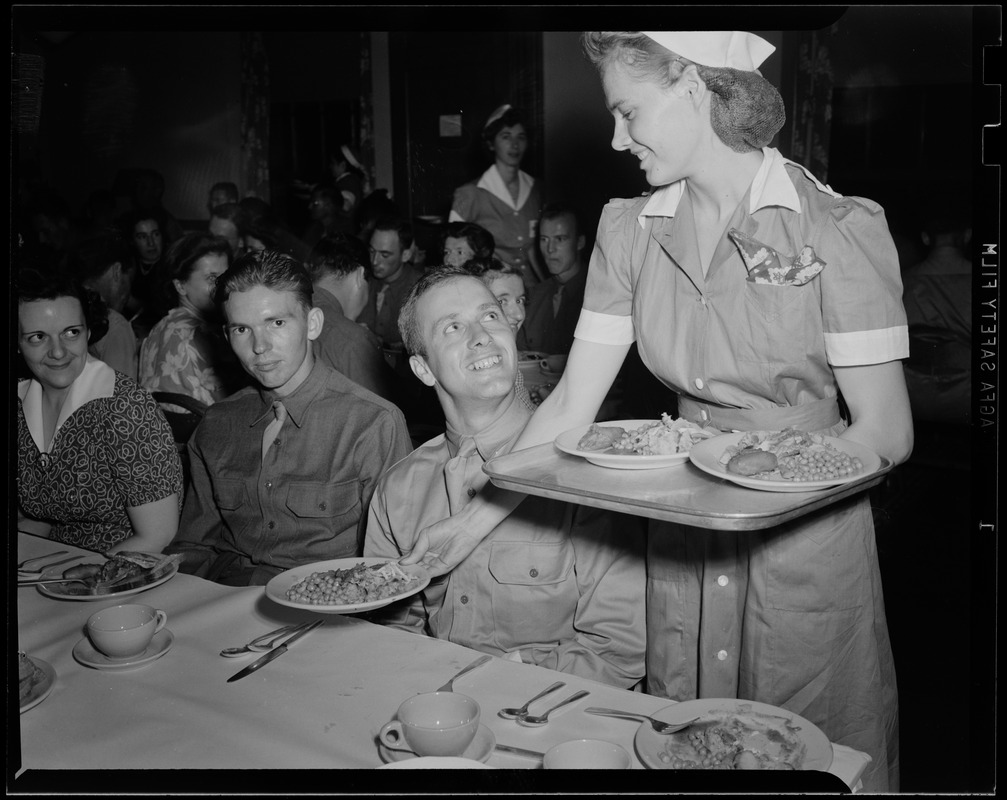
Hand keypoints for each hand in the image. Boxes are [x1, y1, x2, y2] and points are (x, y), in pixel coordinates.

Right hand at [399, 482, 525, 576]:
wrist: (463, 529)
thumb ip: (416, 551)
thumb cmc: (445, 528)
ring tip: (401, 579)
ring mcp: (435, 565)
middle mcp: (428, 559)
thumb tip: (403, 563)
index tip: (390, 569)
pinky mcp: (443, 568)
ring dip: (412, 577)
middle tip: (394, 577)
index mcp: (422, 551)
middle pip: (414, 569)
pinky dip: (422, 577)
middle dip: (405, 573)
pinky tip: (414, 578)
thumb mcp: (425, 537)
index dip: (401, 565)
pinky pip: (431, 574)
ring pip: (421, 573)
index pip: (409, 560)